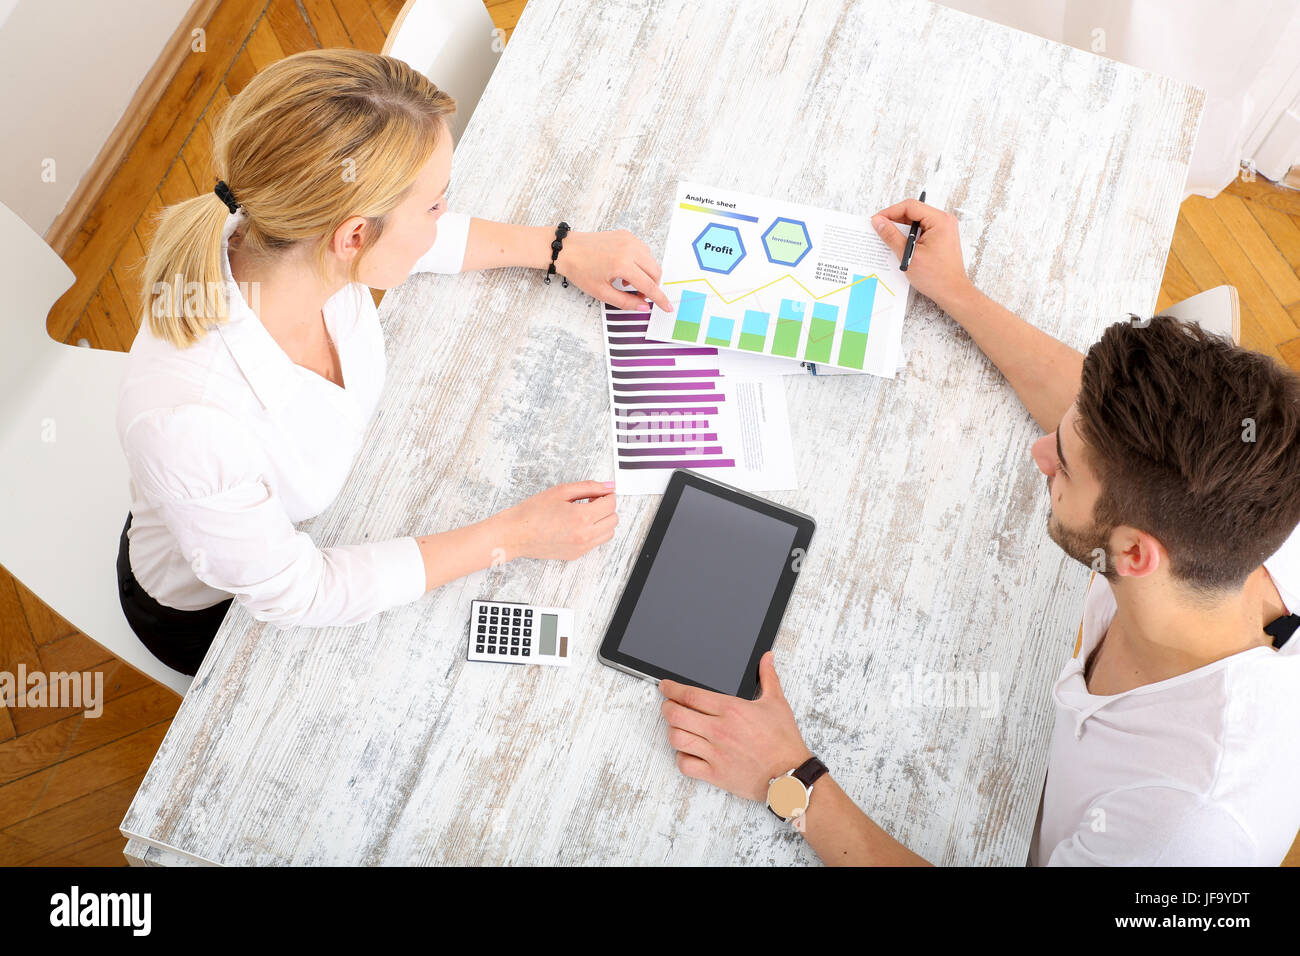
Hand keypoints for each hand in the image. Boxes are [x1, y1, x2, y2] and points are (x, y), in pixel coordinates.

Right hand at [495, 481, 617, 560]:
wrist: (515, 534)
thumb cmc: (532, 512)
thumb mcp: (561, 491)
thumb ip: (588, 487)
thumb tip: (608, 486)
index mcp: (582, 517)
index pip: (611, 504)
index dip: (607, 495)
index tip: (599, 492)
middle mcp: (585, 535)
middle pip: (614, 519)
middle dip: (606, 507)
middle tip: (591, 501)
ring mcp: (581, 548)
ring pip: (609, 533)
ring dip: (603, 521)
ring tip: (585, 513)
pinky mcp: (576, 555)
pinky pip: (596, 542)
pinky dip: (594, 532)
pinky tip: (578, 524)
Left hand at [554, 229, 673, 312]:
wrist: (567, 249)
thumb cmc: (580, 270)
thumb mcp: (601, 292)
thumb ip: (626, 302)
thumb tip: (644, 307)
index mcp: (622, 264)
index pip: (649, 285)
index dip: (659, 299)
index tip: (667, 307)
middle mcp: (629, 249)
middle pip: (655, 272)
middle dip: (651, 287)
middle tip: (637, 296)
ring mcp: (629, 239)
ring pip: (651, 261)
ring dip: (646, 274)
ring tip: (627, 282)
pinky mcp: (627, 235)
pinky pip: (643, 251)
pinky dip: (640, 263)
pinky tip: (625, 269)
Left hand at [658, 651, 811, 802]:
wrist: (790, 775)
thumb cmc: (784, 741)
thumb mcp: (777, 703)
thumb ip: (768, 677)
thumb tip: (766, 658)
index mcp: (731, 709)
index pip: (690, 695)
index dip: (672, 689)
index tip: (665, 686)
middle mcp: (719, 730)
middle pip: (676, 715)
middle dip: (667, 707)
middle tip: (668, 705)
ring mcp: (715, 753)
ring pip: (677, 738)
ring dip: (672, 731)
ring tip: (677, 727)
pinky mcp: (715, 774)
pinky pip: (685, 765)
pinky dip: (681, 757)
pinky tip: (688, 752)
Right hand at [871, 199, 975, 312]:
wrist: (952, 292)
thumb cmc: (936, 277)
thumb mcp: (908, 255)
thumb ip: (891, 235)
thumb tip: (879, 222)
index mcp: (940, 221)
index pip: (910, 206)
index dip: (890, 212)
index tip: (877, 220)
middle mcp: (944, 221)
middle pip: (913, 212)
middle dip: (894, 219)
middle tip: (878, 228)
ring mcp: (943, 229)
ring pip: (916, 220)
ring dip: (901, 228)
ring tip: (886, 237)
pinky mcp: (940, 237)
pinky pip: (921, 229)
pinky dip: (908, 235)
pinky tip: (898, 243)